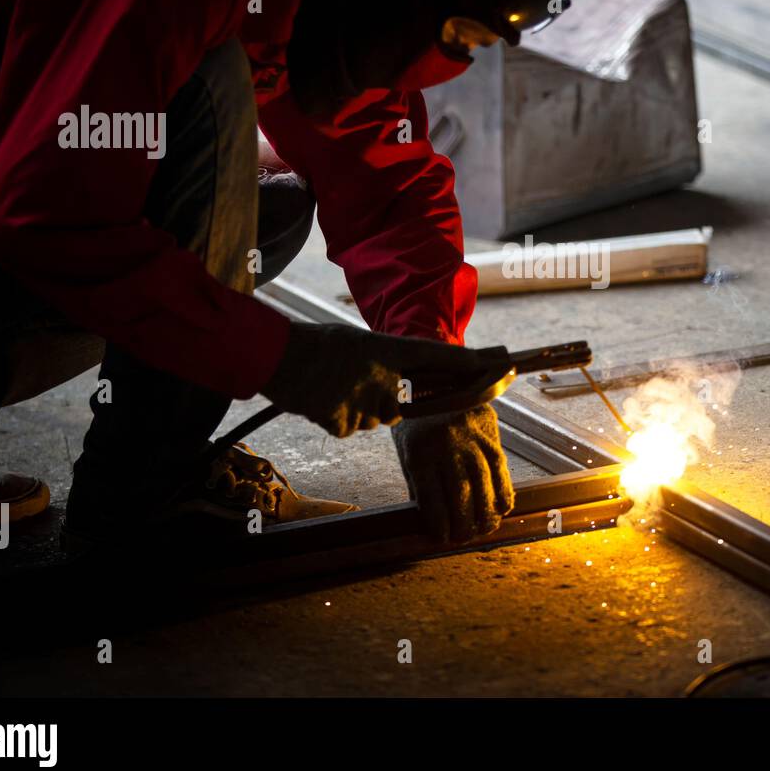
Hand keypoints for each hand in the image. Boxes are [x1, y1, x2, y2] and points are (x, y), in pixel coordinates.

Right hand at [261, 322, 491, 437]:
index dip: (467, 361)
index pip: (436, 356)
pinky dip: (341, 418)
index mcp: (384, 350)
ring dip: (365, 408)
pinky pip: (352, 427)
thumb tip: (404, 385)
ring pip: (379, 417)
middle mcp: (380, 377)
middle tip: (368, 383)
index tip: (496, 363)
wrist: (273, 357)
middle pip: (408, 401)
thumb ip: (386, 363)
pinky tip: (322, 400)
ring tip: (336, 386)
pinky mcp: (342, 424)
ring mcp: (362, 402)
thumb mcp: (357, 342)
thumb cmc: (316, 345)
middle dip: (398, 399)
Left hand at [392, 404, 513, 542]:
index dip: (439, 522)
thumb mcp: (408, 453)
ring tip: (486, 528)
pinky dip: (504, 488)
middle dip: (465, 522)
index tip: (442, 538)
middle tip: (465, 538)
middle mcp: (447, 444)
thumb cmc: (416, 425)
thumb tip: (432, 521)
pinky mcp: (488, 431)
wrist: (434, 382)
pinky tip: (503, 507)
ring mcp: (470, 437)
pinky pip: (500, 464)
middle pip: (461, 492)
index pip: (431, 496)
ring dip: (487, 511)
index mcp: (419, 452)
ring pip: (484, 481)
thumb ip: (420, 485)